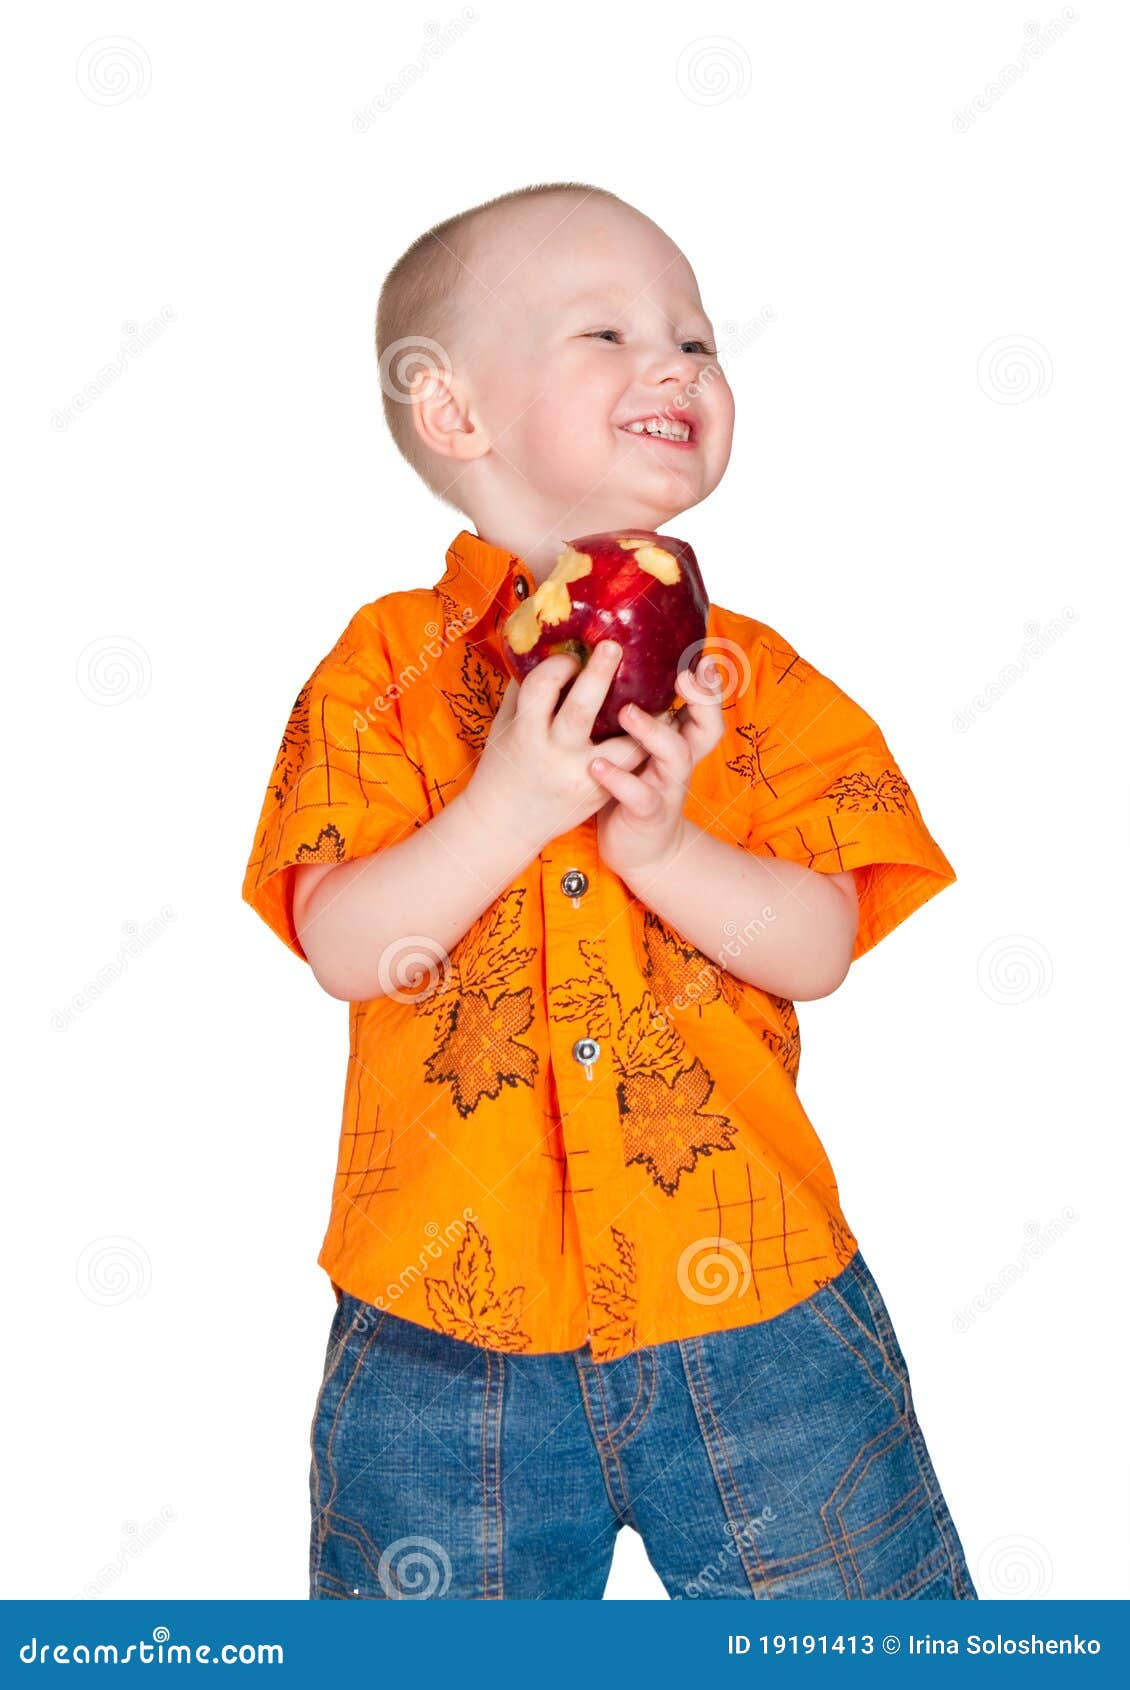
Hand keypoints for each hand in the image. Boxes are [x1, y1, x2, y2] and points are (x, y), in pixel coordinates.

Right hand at [464, 640, 648, 851]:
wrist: (504, 825)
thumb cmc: (503, 767)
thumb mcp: (503, 726)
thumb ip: (523, 691)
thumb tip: (547, 647)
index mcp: (524, 733)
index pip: (541, 688)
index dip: (558, 666)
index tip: (571, 658)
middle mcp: (553, 755)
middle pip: (581, 709)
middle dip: (599, 674)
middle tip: (614, 646)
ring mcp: (580, 776)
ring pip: (622, 744)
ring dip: (643, 716)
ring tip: (658, 689)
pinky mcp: (599, 793)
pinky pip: (631, 764)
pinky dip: (646, 741)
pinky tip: (657, 722)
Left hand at [592, 659, 724, 882]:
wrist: (639, 849)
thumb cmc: (632, 785)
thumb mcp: (640, 747)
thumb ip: (638, 711)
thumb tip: (610, 660)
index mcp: (679, 739)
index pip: (706, 706)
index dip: (710, 684)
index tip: (703, 656)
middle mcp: (680, 761)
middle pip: (707, 727)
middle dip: (701, 699)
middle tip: (683, 675)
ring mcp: (667, 787)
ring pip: (675, 755)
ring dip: (652, 731)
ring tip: (627, 712)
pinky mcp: (648, 814)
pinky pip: (639, 795)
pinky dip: (619, 779)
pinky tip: (597, 765)